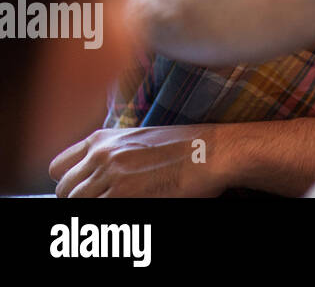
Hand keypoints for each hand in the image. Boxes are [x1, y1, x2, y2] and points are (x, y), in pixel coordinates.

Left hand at [50, 125, 228, 197]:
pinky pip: (95, 214)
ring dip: (93, 208)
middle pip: (64, 191)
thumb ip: (112, 153)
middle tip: (105, 202)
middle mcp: (101, 155)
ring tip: (120, 205)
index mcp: (103, 139)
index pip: (58, 168)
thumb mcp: (141, 139)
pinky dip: (105, 220)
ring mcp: (110, 176)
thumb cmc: (185, 147)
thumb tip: (96, 176)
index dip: (69, 182)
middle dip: (79, 200)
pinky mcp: (122, 195)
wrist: (212, 152)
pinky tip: (130, 207)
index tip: (83, 189)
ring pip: (75, 205)